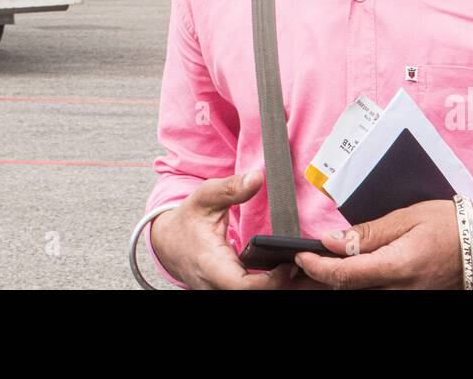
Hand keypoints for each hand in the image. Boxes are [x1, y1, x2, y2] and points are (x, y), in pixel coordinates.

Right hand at [148, 170, 300, 289]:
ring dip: (278, 285)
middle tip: (303, 264)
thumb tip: (257, 177)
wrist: (168, 242)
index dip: (269, 281)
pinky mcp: (228, 290)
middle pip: (253, 295)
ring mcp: (221, 290)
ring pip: (254, 296)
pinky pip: (252, 293)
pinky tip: (286, 270)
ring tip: (299, 266)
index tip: (289, 264)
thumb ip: (231, 188)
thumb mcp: (205, 197)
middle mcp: (215, 284)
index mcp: (210, 264)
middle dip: (281, 284)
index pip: (241, 286)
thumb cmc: (188, 220)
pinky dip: (271, 285)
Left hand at [293, 199, 472, 288]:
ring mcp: (407, 299)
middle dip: (318, 280)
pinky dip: (356, 285)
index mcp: (399, 266)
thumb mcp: (406, 218)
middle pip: (348, 291)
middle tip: (296, 268)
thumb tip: (331, 240)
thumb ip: (367, 233)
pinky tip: (343, 275)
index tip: (300, 256)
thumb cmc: (447, 224)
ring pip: (360, 295)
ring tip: (315, 269)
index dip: (318, 268)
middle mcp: (401, 291)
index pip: (346, 275)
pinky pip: (376, 295)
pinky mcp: (410, 299)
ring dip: (335, 284)